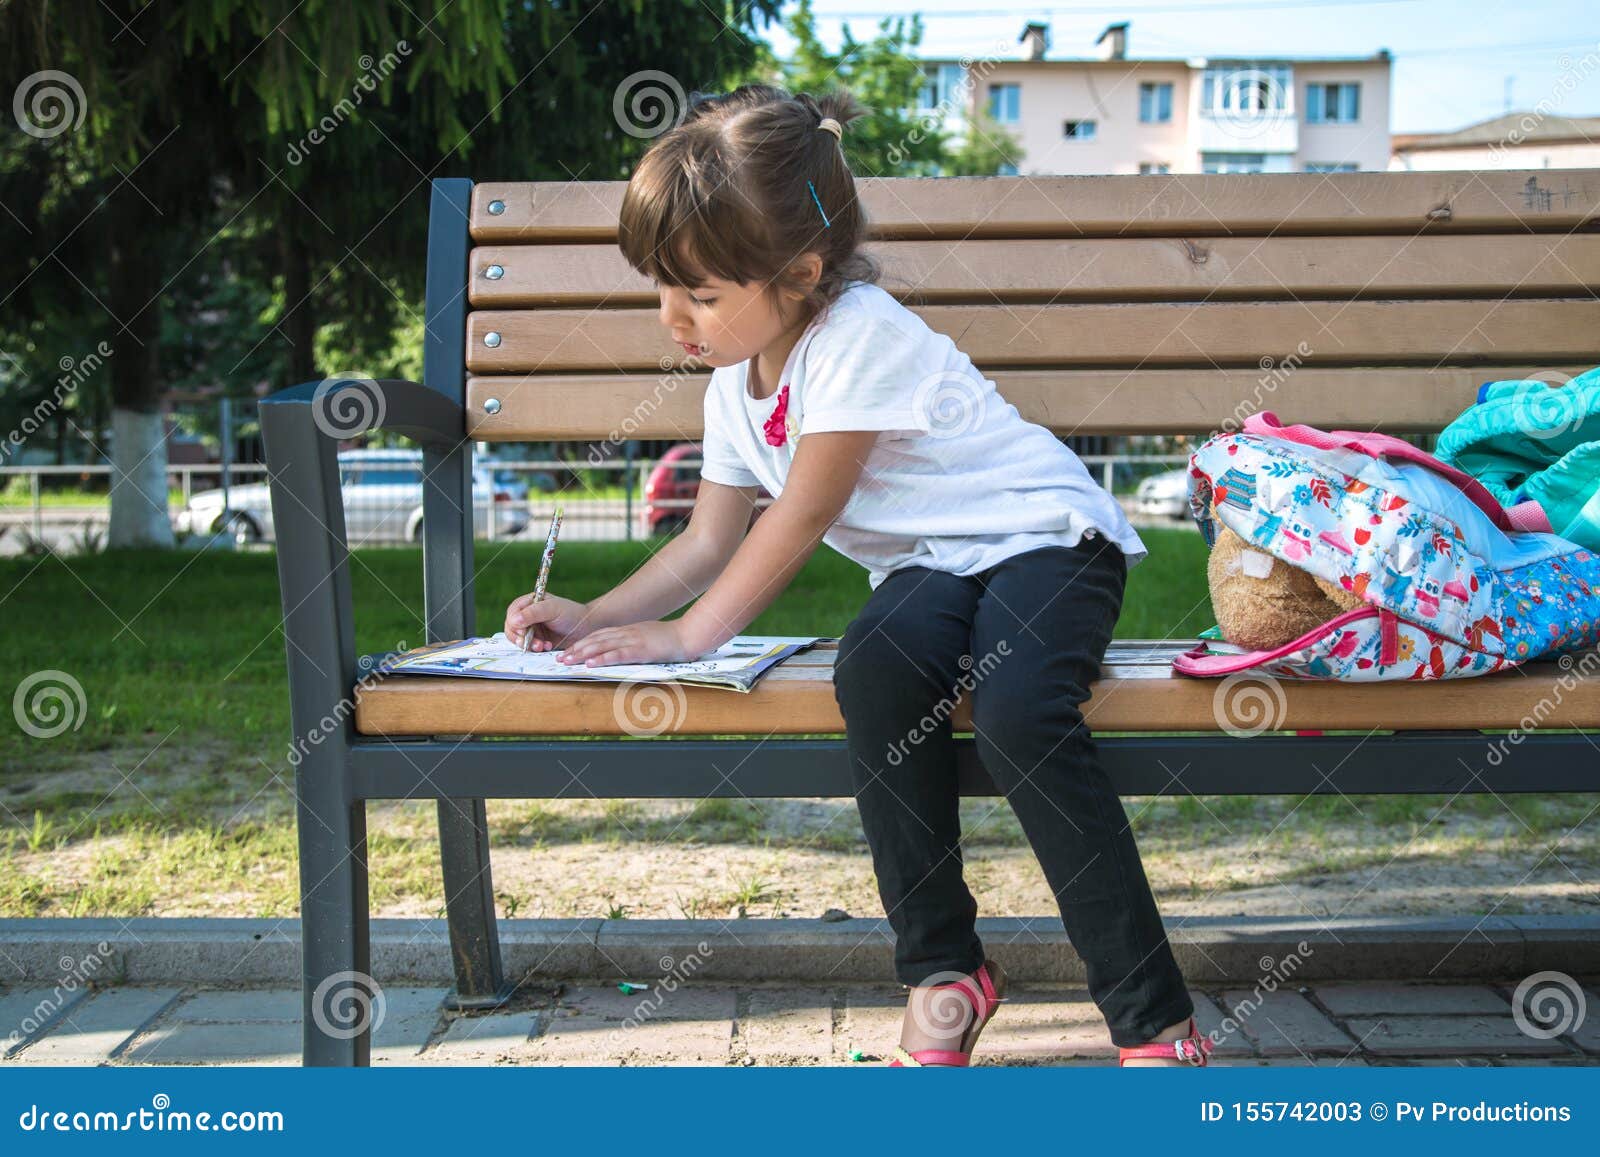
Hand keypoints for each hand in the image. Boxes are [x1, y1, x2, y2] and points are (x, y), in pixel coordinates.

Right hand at [504, 592, 591, 650]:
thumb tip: (514, 620)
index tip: (523, 632)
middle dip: (521, 637)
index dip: (514, 623)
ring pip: (519, 639)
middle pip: (512, 628)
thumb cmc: (570, 613)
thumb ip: (533, 613)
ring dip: (529, 644)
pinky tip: (547, 646)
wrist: (585, 627)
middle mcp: (527, 615)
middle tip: (531, 643)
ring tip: (542, 646)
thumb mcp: (552, 609)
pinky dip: (536, 649)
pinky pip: (529, 647)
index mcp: (529, 602)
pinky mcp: (537, 640)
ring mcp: (532, 629)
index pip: (513, 612)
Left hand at [556, 619, 706, 666]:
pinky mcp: (641, 649)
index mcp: (628, 631)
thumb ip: (635, 644)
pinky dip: (602, 658)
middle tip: (560, 658)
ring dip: (583, 654)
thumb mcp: (649, 639)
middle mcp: (627, 633)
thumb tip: (624, 653)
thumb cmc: (672, 640)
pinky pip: (618, 654)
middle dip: (576, 649)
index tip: (568, 651)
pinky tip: (591, 664)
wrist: (689, 635)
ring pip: (602, 645)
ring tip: (568, 661)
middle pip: (596, 640)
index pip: (599, 636)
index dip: (582, 643)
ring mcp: (633, 640)